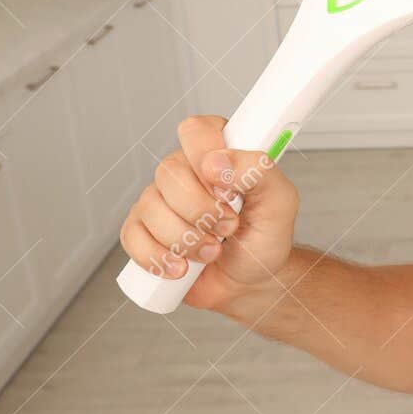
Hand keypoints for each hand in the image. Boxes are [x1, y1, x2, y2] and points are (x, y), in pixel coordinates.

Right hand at [119, 115, 298, 310]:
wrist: (250, 283)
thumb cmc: (264, 237)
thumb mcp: (280, 202)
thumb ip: (259, 172)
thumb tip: (219, 161)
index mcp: (219, 152)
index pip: (196, 130)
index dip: (206, 158)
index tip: (228, 190)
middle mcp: (185, 171)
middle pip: (169, 172)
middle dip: (201, 210)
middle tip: (228, 227)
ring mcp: (159, 200)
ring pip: (150, 206)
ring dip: (186, 239)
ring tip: (213, 251)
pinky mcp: (142, 231)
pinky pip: (132, 237)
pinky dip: (159, 257)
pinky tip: (183, 267)